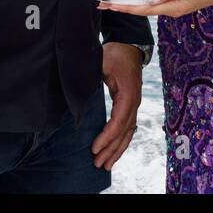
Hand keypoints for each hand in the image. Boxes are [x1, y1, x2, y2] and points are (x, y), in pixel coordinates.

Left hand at [92, 42, 142, 169]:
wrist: (129, 47)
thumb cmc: (115, 54)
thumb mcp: (102, 61)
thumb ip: (92, 75)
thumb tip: (78, 89)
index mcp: (128, 94)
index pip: (118, 122)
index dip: (107, 137)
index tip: (94, 148)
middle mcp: (134, 103)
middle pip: (124, 132)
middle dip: (111, 150)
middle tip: (97, 163)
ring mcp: (134, 105)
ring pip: (128, 133)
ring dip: (117, 150)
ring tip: (105, 165)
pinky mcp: (130, 105)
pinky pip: (128, 128)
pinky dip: (121, 142)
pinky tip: (114, 151)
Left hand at [99, 0, 212, 17]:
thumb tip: (150, 0)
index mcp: (172, 7)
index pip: (142, 9)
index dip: (124, 8)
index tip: (107, 6)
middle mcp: (171, 9)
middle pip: (142, 10)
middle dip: (122, 8)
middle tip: (102, 5)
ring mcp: (175, 6)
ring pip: (147, 7)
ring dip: (130, 5)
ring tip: (114, 2)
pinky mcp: (178, 0)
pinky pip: (155, 2)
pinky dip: (142, 0)